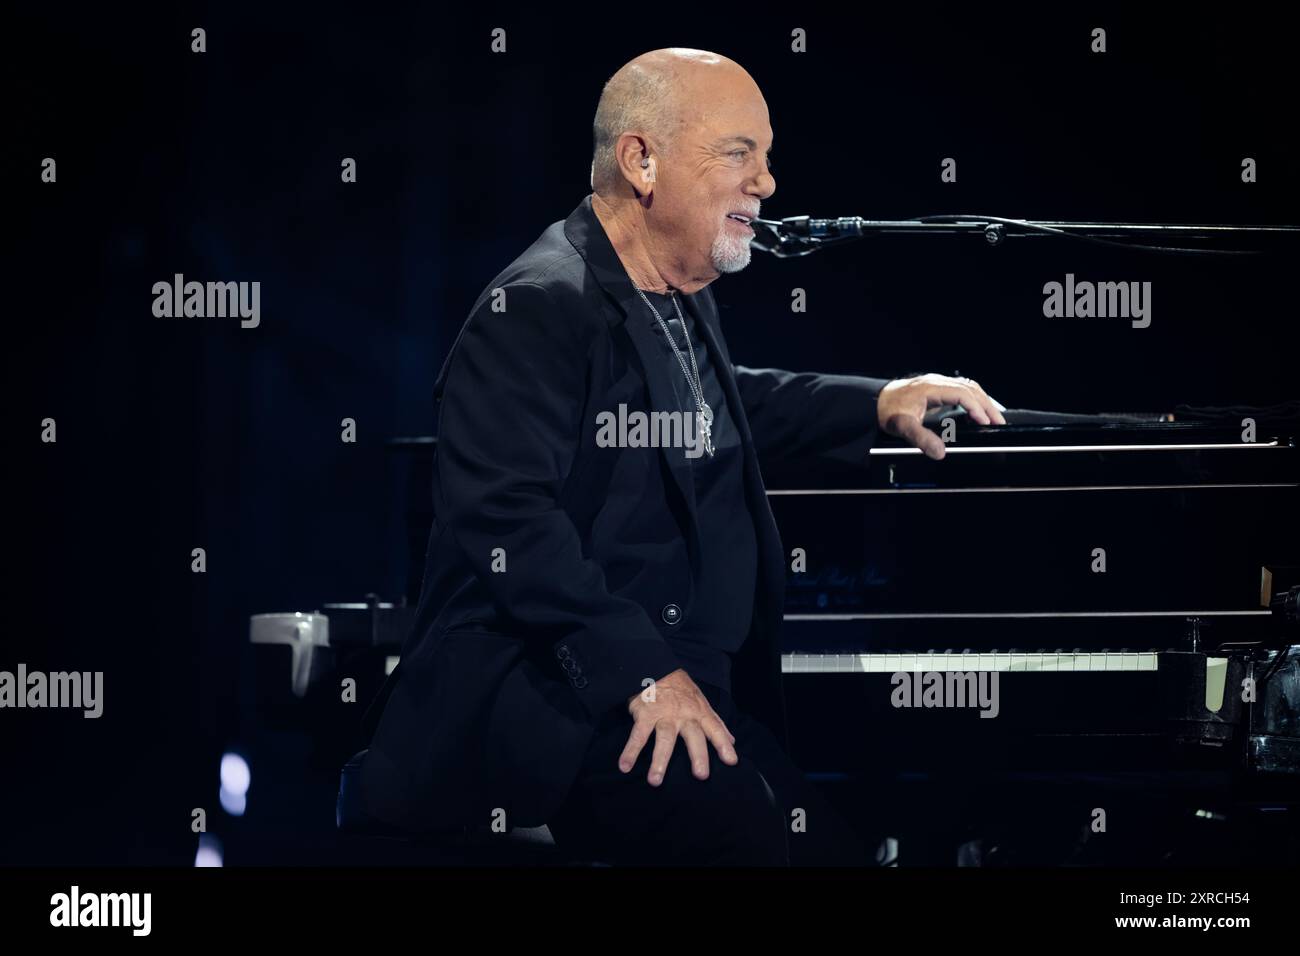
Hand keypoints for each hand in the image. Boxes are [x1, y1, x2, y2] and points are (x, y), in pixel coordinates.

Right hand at [620, 669, 738, 785]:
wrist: (654, 667)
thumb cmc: (680, 689)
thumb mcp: (701, 701)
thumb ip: (715, 722)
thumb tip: (732, 741)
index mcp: (699, 711)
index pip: (715, 728)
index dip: (723, 744)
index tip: (731, 761)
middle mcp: (683, 714)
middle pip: (693, 736)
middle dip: (698, 755)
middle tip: (701, 775)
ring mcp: (663, 715)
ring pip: (664, 738)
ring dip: (659, 760)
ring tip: (655, 781)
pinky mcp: (644, 714)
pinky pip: (638, 735)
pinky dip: (630, 751)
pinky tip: (625, 766)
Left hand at [876, 373, 1006, 459]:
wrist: (874, 401)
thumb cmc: (887, 411)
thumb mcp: (902, 426)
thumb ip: (921, 439)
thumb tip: (940, 452)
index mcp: (931, 388)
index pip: (962, 394)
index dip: (976, 408)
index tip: (986, 423)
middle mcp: (937, 382)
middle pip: (970, 389)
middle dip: (987, 406)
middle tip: (999, 423)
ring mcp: (938, 383)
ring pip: (968, 388)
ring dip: (983, 402)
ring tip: (994, 419)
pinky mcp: (937, 388)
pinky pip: (962, 390)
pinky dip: (974, 400)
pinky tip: (977, 413)